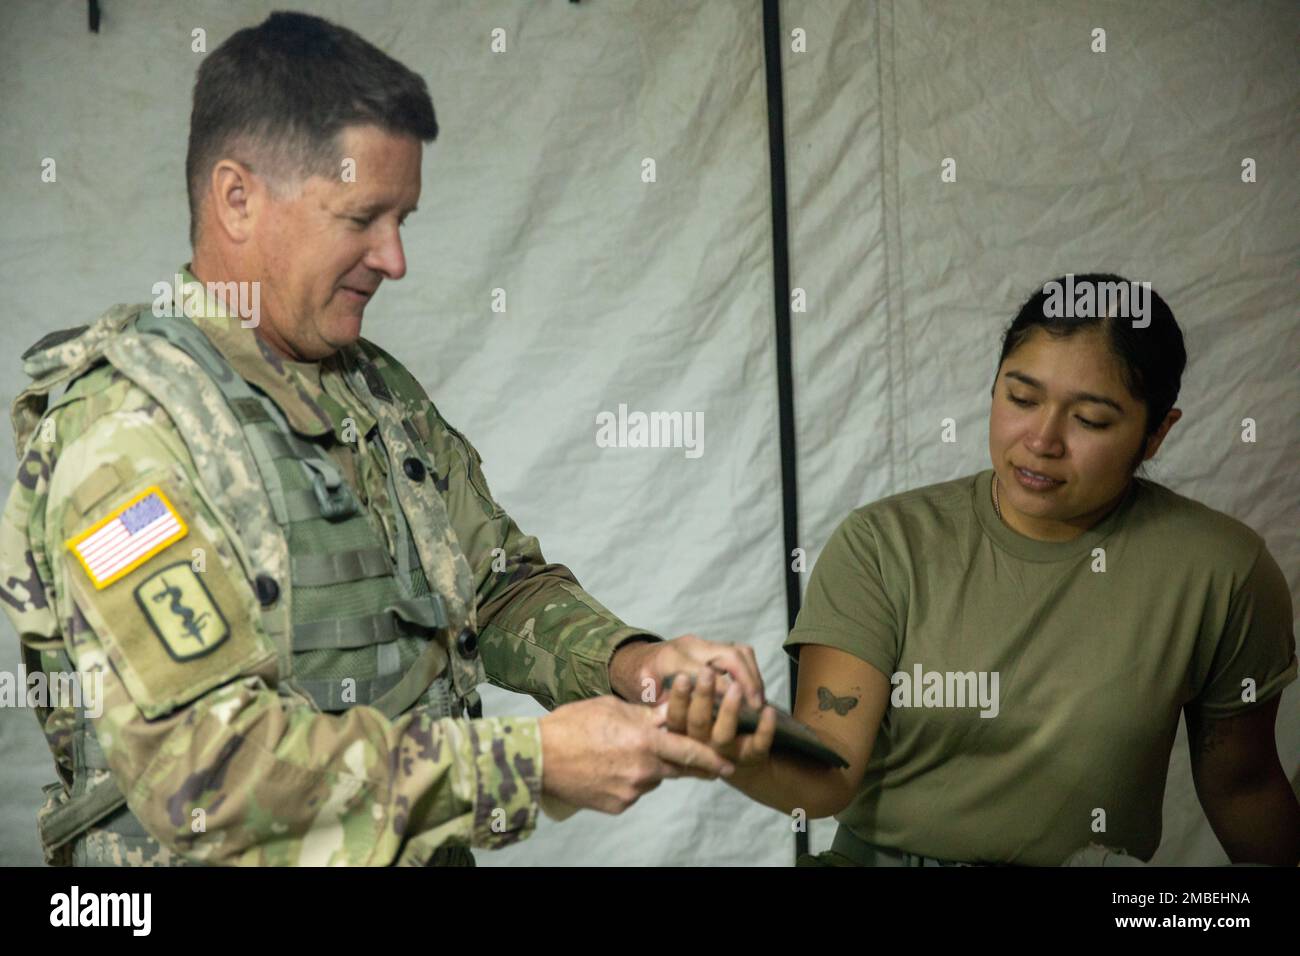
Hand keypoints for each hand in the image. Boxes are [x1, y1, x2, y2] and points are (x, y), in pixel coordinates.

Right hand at [538, 695, 734, 813]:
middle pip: (675, 768)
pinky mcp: (618, 806)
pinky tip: (606, 768)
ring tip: (616, 753)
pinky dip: (628, 780)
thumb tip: (672, 712)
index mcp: (645, 740)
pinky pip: (633, 792)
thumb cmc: (573, 724)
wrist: (538, 758)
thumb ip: (647, 715)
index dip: (712, 758)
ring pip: (652, 778)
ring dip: (647, 767)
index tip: (728, 764)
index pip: (690, 750)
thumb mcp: (613, 708)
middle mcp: (643, 769)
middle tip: (678, 755)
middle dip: (679, 761)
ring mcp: (631, 791)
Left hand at [610, 634, 764, 708]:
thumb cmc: (637, 681)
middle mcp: (691, 645)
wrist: (633, 660)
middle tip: (758, 706)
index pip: (708, 673)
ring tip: (759, 701)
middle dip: (749, 680)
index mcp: (673, 658)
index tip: (741, 712)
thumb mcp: (641, 693)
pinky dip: (749, 670)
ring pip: (739, 650)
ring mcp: (702, 643)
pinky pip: (738, 652)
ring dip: (753, 675)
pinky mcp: (710, 645)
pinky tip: (751, 692)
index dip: (727, 693)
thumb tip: (678, 712)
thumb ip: (659, 701)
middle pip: (731, 655)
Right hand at [659, 669, 775, 767]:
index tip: (682, 676)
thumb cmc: (711, 729)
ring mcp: (726, 753)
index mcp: (684, 733)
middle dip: (702, 696)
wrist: (740, 761)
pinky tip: (768, 710)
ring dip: (729, 710)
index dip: (678, 698)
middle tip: (706, 672)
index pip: (675, 716)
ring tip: (735, 687)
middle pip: (698, 721)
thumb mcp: (691, 716)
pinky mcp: (750, 757)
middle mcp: (702, 744)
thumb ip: (687, 700)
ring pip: (724, 734)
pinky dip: (765, 728)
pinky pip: (757, 744)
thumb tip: (680, 675)